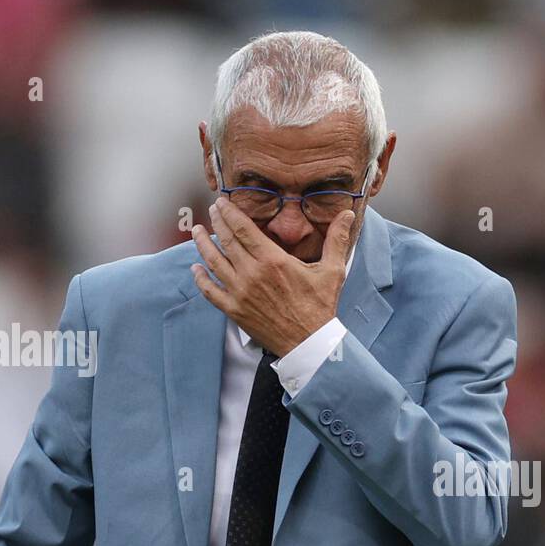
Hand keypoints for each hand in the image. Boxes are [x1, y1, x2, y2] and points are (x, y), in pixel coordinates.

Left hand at [190, 197, 354, 356]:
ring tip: (197, 232)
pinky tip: (196, 269)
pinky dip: (200, 278)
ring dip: (202, 244)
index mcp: (273, 260)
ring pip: (213, 261)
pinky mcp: (235, 310)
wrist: (309, 343)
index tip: (221, 203)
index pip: (243, 228)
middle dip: (216, 222)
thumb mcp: (332, 271)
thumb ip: (337, 240)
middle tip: (211, 211)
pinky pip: (210, 291)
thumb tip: (348, 214)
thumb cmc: (320, 307)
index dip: (229, 212)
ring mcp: (240, 292)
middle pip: (225, 240)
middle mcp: (252, 273)